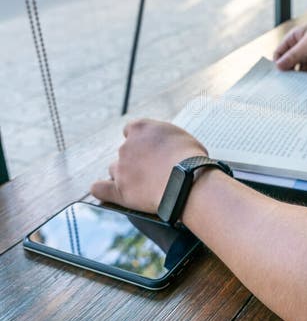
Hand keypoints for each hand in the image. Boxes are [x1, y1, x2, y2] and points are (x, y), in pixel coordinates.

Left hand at [91, 119, 206, 213]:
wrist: (188, 183)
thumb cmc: (192, 160)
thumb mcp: (183, 138)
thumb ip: (168, 139)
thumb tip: (170, 146)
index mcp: (142, 129)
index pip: (131, 130)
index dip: (140, 140)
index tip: (149, 148)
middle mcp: (127, 146)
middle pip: (124, 152)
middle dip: (135, 160)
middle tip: (152, 170)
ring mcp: (121, 169)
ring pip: (114, 170)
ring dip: (124, 176)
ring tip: (142, 185)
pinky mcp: (119, 191)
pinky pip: (100, 189)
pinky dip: (102, 190)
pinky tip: (104, 191)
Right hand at [273, 19, 306, 71]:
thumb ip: (294, 55)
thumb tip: (278, 66)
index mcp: (295, 38)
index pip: (279, 53)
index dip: (278, 64)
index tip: (280, 75)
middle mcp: (301, 48)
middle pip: (289, 65)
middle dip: (293, 73)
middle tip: (294, 82)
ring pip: (301, 72)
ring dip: (306, 76)